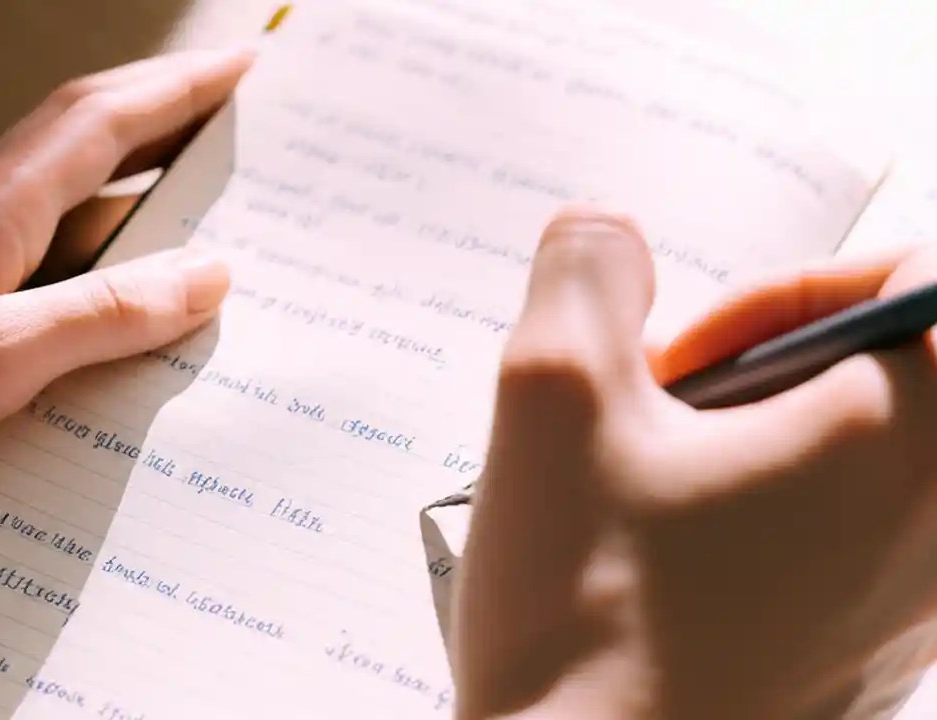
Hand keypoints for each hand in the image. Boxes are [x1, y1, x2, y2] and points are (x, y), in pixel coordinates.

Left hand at [0, 47, 253, 599]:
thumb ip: (104, 314)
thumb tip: (207, 274)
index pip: (100, 122)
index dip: (176, 87)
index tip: (240, 66)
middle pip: (86, 160)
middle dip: (167, 135)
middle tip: (242, 140)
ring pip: (65, 236)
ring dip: (135, 223)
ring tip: (213, 239)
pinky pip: (38, 305)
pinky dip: (94, 305)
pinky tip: (124, 346)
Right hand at [452, 210, 936, 719]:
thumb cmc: (582, 623)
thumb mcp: (549, 403)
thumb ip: (584, 274)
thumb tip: (611, 233)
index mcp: (899, 444)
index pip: (917, 278)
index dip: (786, 290)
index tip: (682, 361)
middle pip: (897, 366)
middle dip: (767, 366)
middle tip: (666, 422)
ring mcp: (922, 601)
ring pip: (875, 450)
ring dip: (769, 437)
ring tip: (662, 491)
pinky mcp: (882, 652)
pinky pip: (859, 532)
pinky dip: (780, 510)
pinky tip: (680, 560)